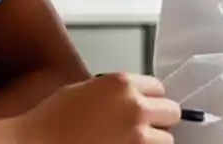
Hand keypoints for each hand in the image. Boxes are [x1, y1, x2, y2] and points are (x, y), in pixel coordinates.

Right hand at [19, 72, 180, 143]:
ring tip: (132, 142)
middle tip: (143, 127)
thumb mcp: (85, 90)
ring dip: (154, 141)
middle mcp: (134, 107)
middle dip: (158, 119)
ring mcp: (137, 136)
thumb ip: (114, 92)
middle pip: (171, 112)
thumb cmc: (51, 121)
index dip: (150, 98)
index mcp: (122, 84)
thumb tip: (132, 99)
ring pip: (167, 139)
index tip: (144, 106)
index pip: (159, 87)